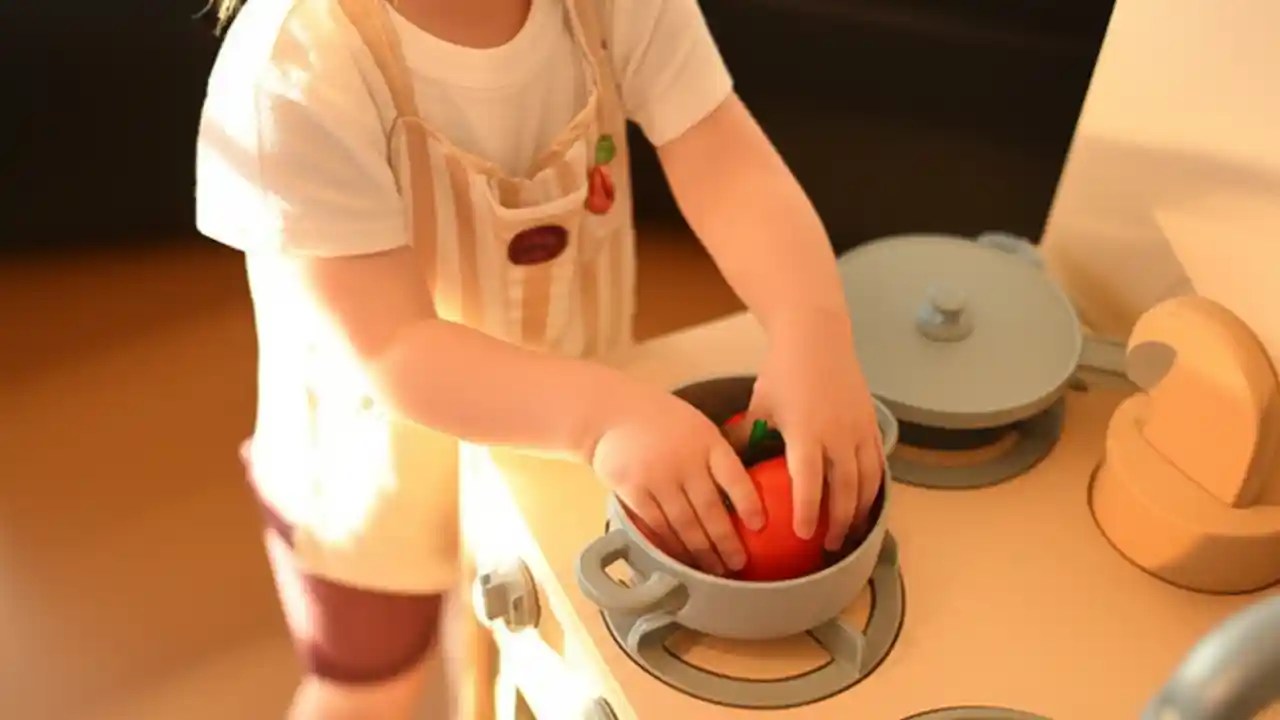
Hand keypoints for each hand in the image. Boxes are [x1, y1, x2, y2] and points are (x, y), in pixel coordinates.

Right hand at [588, 382, 764, 575]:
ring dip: (702, 552)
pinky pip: (658, 526)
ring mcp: (658, 479)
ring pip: (685, 525)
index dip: (748, 504)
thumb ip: (717, 455)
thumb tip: (744, 495)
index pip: (734, 477)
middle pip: (710, 510)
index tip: (758, 526)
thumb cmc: (663, 421)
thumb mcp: (698, 426)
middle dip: (726, 542)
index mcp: (707, 442)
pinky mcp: (634, 492)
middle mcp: (685, 462)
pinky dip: (672, 546)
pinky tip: (683, 559)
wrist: (612, 414)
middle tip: (738, 564)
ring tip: (715, 570)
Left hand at [743, 309, 883, 550]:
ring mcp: (858, 430)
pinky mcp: (871, 423)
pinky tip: (865, 502)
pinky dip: (873, 487)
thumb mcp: (759, 405)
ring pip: (867, 481)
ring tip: (849, 532)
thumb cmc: (783, 371)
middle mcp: (837, 435)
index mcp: (806, 433)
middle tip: (828, 547)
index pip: (810, 484)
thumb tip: (727, 465)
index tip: (804, 536)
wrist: (818, 338)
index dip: (809, 513)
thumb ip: (745, 436)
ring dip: (859, 511)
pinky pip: (877, 463)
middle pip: (845, 491)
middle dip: (838, 523)